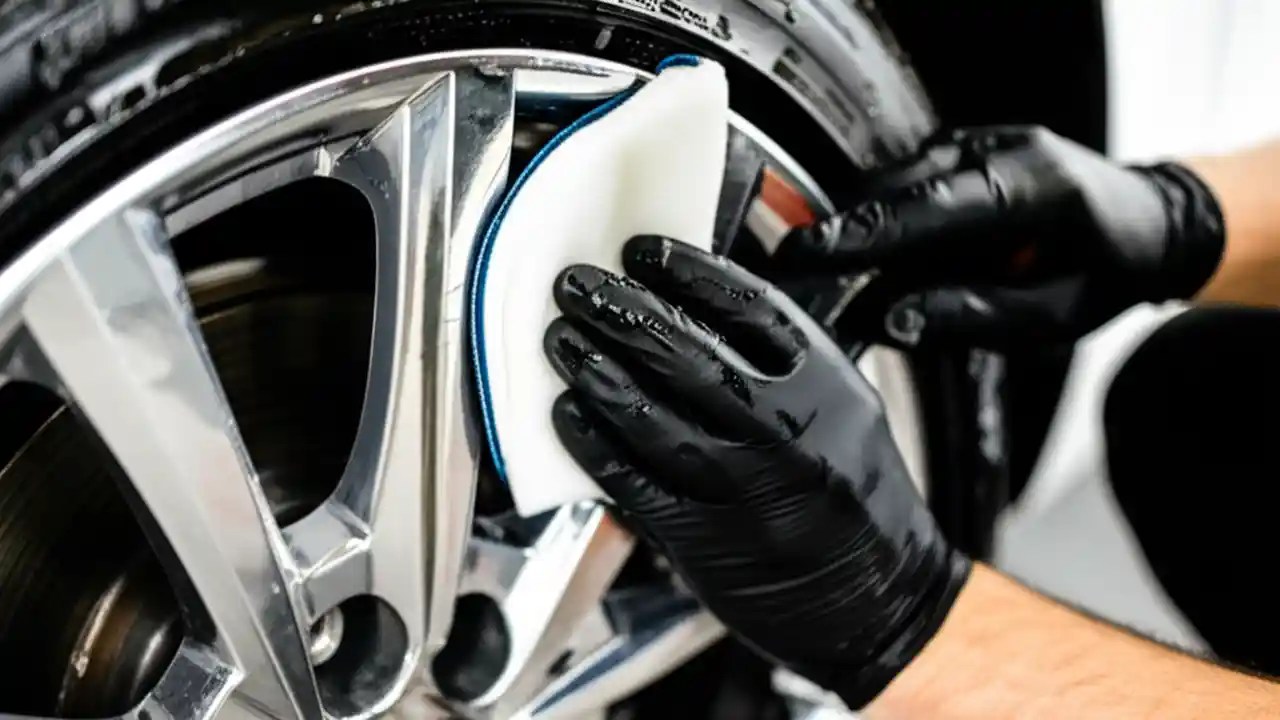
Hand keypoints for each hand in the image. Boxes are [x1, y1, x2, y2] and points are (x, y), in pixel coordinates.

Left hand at [543, 236, 968, 707]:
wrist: (880, 605)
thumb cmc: (856, 501)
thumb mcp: (845, 409)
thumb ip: (780, 363)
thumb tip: (689, 305)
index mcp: (827, 388)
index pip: (749, 307)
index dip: (686, 270)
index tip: (643, 251)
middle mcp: (786, 433)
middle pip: (686, 355)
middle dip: (621, 311)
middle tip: (579, 285)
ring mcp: (741, 488)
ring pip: (649, 417)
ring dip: (594, 370)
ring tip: (563, 338)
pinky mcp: (703, 538)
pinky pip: (632, 480)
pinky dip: (591, 443)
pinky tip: (567, 411)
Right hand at [776, 126, 1225, 348]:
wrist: (1147, 222)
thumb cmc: (1107, 269)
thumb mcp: (1056, 316)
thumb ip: (976, 318)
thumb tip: (896, 319)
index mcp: (1039, 184)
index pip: (934, 207)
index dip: (867, 234)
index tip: (813, 253)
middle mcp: (1004, 147)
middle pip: (901, 189)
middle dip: (850, 236)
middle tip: (806, 277)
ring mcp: (979, 142)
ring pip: (896, 185)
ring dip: (872, 235)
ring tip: (865, 281)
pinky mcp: (959, 151)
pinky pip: (906, 186)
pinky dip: (891, 225)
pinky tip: (898, 261)